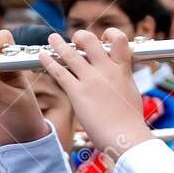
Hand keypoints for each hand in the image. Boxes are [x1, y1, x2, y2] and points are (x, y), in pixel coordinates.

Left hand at [40, 29, 152, 165]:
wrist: (127, 137)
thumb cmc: (131, 121)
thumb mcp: (131, 92)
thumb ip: (123, 79)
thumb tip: (120, 76)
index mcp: (122, 69)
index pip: (119, 39)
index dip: (109, 34)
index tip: (102, 39)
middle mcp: (106, 70)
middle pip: (90, 41)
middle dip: (81, 36)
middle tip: (75, 40)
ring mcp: (91, 80)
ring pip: (70, 53)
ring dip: (58, 44)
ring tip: (51, 38)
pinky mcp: (78, 93)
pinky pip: (59, 72)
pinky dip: (49, 62)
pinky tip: (43, 56)